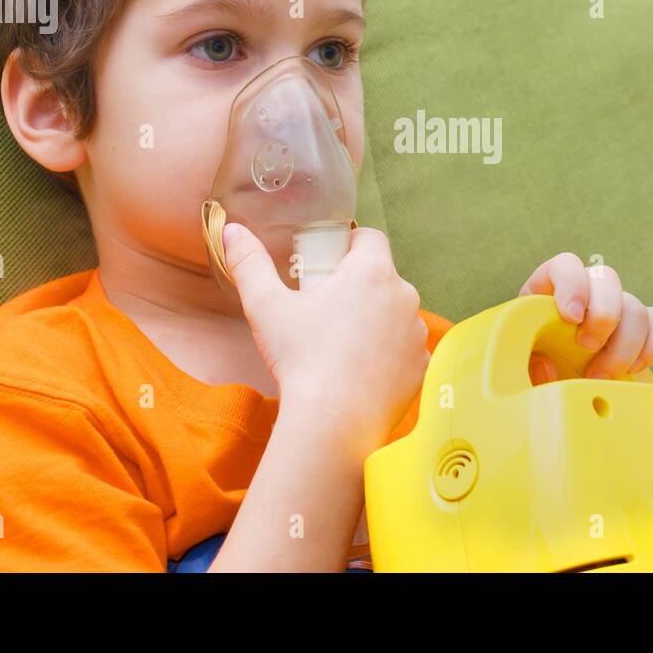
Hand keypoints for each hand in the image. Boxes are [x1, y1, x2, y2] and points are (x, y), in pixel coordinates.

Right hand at [221, 223, 429, 452]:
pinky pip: (405, 348)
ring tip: (342, 344)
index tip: (327, 265)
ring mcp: (416, 332)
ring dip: (376, 319)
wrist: (334, 422)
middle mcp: (404, 296)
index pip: (369, 237)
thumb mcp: (266, 306)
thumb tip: (231, 230)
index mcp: (372, 271)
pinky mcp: (421, 366)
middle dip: (358, 286)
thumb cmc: (301, 358)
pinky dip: (388, 353)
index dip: (349, 245)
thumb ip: (249, 262)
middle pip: (382, 277)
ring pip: (395, 313)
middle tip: (326, 309)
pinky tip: (361, 370)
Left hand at [518, 252, 652, 383]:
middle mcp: (588, 292)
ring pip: (636, 306)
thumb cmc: (536, 369)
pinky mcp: (643, 327)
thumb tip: (546, 366)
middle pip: (608, 279)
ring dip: (625, 344)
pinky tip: (635, 367)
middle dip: (603, 316)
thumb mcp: (522, 364)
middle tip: (587, 349)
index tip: (572, 317)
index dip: (572, 284)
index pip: (566, 265)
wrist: (558, 385)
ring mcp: (618, 307)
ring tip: (604, 375)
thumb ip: (526, 363)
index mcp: (550, 290)